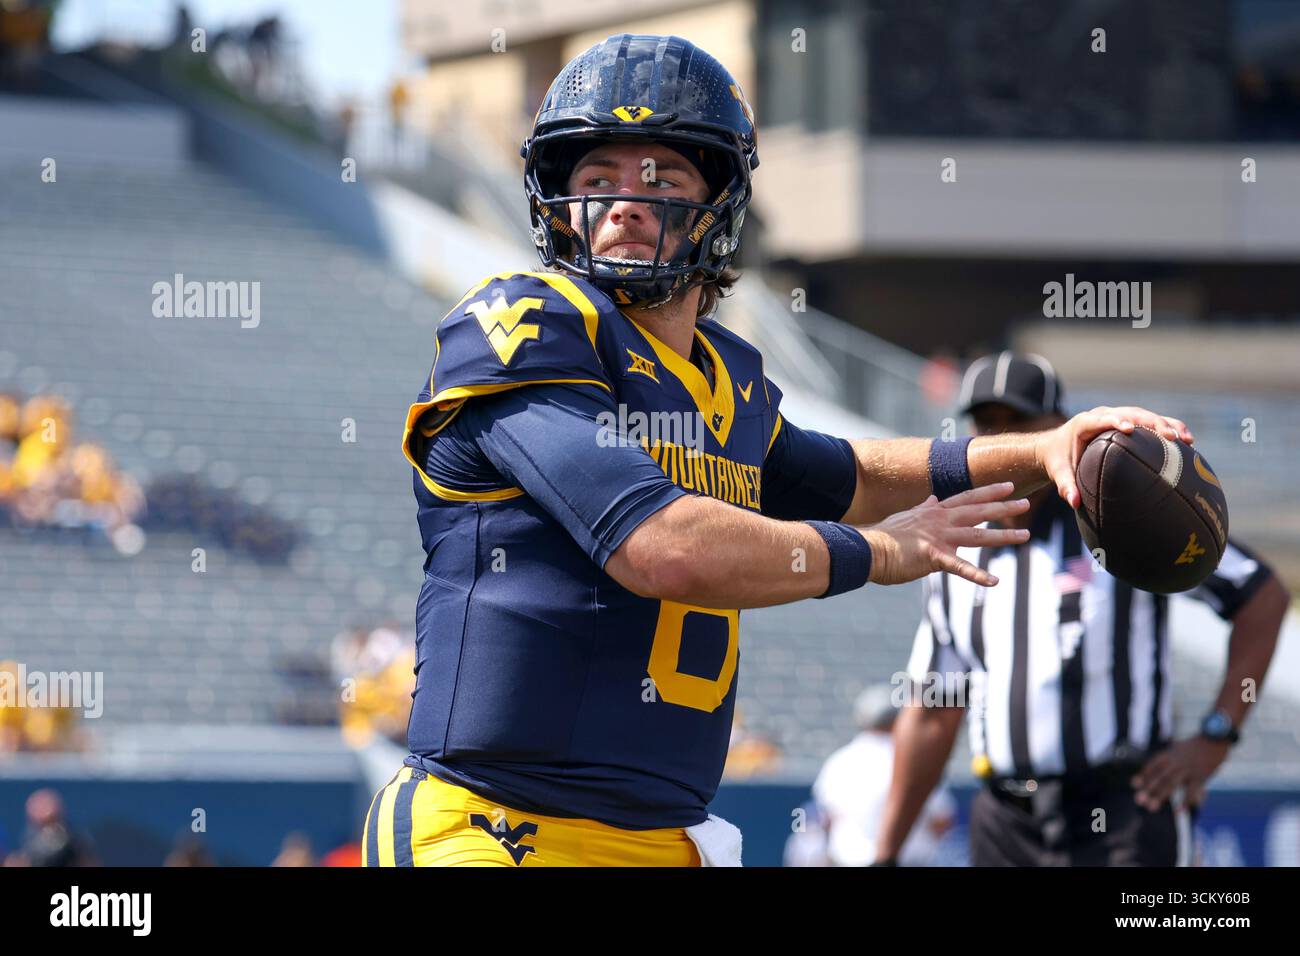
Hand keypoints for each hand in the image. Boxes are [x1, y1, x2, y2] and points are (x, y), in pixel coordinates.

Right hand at [862, 482, 1029, 585]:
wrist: (868, 549)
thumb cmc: (885, 536)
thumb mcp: (907, 517)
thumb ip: (924, 508)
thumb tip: (933, 499)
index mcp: (934, 512)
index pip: (967, 498)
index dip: (989, 492)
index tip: (1008, 486)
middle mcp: (940, 521)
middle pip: (978, 511)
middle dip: (1003, 507)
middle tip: (1025, 503)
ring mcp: (938, 538)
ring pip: (978, 536)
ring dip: (1003, 536)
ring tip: (1025, 535)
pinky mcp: (933, 557)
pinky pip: (960, 568)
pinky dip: (978, 576)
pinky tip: (994, 582)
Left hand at [1036, 406, 1194, 508]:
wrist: (1058, 447)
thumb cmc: (1058, 459)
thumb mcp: (1058, 472)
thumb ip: (1065, 485)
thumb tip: (1074, 502)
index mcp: (1085, 423)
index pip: (1102, 419)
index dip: (1117, 421)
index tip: (1130, 429)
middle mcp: (1104, 415)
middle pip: (1132, 414)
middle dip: (1153, 423)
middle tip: (1172, 437)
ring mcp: (1118, 417)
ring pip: (1146, 416)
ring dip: (1167, 425)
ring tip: (1187, 439)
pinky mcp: (1129, 423)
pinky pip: (1150, 424)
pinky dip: (1168, 429)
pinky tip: (1187, 443)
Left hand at [1131, 737, 1228, 811]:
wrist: (1216, 736)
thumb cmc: (1198, 745)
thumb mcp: (1180, 748)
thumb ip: (1171, 758)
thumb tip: (1162, 769)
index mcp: (1170, 754)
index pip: (1153, 765)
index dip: (1144, 775)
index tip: (1134, 784)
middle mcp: (1176, 761)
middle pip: (1160, 776)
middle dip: (1148, 789)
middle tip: (1139, 800)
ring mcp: (1188, 769)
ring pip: (1171, 783)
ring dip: (1160, 796)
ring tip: (1152, 807)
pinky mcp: (1201, 776)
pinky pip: (1192, 791)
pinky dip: (1185, 802)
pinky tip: (1179, 810)